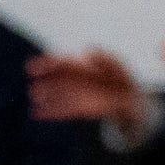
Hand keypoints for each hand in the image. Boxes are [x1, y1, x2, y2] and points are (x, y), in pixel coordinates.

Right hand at [28, 48, 146, 133]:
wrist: (132, 97)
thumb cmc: (122, 77)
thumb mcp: (118, 64)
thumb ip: (105, 58)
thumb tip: (89, 51)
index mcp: (84, 66)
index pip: (63, 63)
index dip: (48, 64)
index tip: (32, 67)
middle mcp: (78, 79)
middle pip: (59, 80)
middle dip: (46, 84)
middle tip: (33, 88)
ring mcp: (78, 94)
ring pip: (59, 96)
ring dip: (47, 98)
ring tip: (34, 100)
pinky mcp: (80, 108)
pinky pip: (64, 110)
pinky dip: (52, 112)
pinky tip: (37, 113)